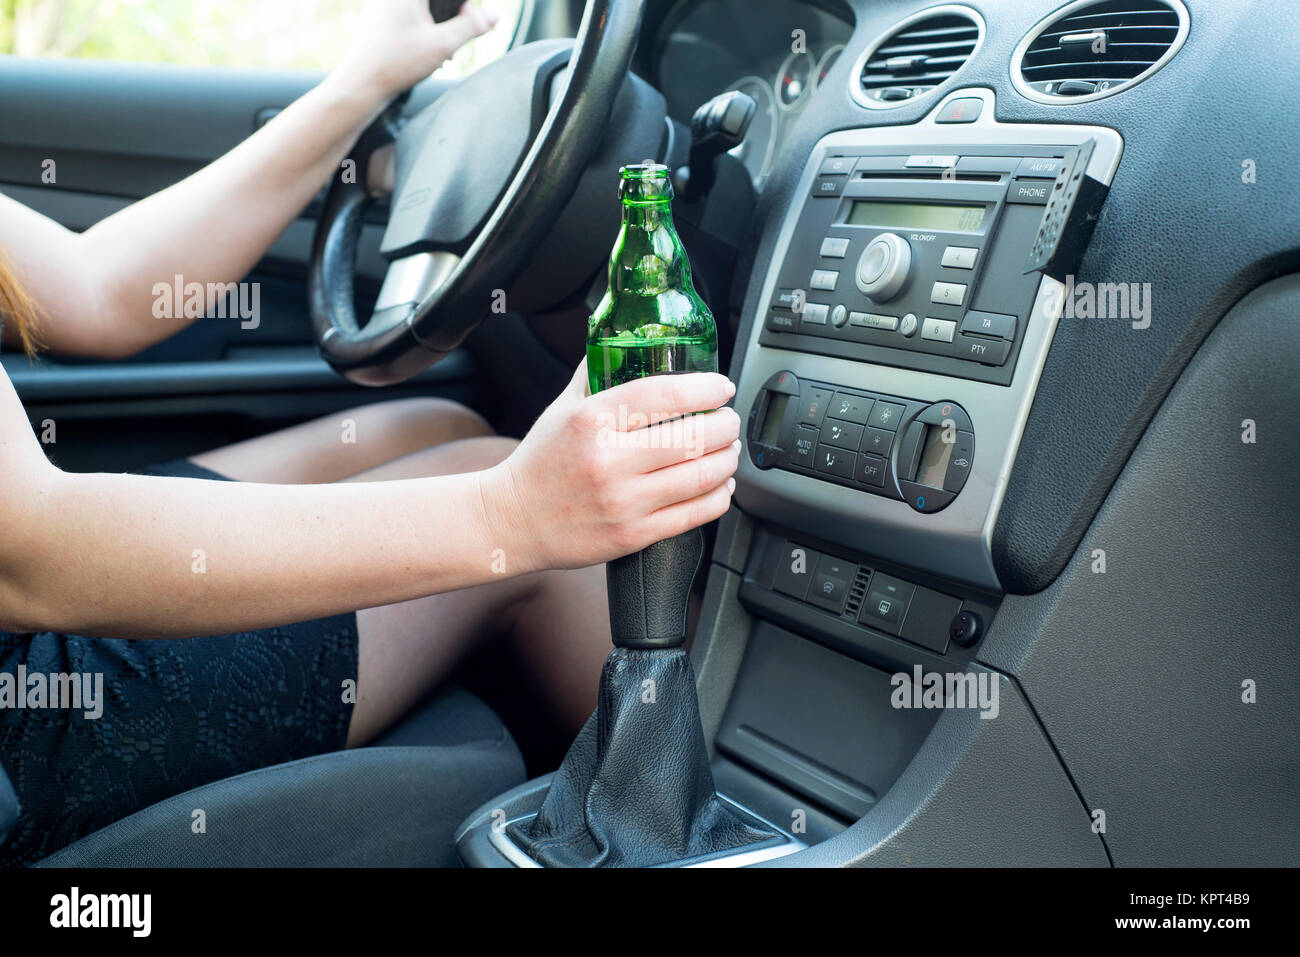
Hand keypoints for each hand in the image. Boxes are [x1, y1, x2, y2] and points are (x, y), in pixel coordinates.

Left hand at [334, 0, 500, 101]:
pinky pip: (409, 18)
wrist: (360, 83)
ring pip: (422, 10)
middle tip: (454, 41)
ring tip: (441, 51)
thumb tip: (496, 13)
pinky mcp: (378, 19)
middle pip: (435, 4)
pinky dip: (422, 32)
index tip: (471, 20)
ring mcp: (382, 6)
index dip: (463, 8)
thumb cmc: (397, 61)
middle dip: (451, 16)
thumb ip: (472, 26)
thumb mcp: (443, 44)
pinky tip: (424, 54)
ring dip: (438, 26)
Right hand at [482, 360, 741, 571]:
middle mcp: (609, 460)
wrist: (513, 521)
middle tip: (729, 419)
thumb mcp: (562, 408)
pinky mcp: (634, 534)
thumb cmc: (541, 462)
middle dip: (726, 424)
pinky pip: (695, 514)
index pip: (665, 394)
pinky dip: (719, 496)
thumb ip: (596, 373)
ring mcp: (624, 500)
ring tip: (729, 449)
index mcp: (592, 419)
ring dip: (728, 459)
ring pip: (702, 475)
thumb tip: (628, 343)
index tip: (721, 386)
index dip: (706, 387)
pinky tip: (721, 484)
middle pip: (695, 435)